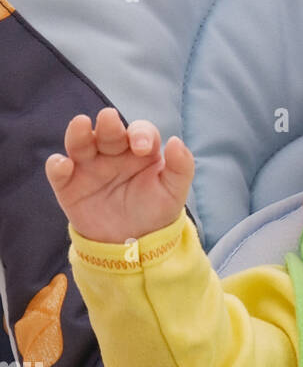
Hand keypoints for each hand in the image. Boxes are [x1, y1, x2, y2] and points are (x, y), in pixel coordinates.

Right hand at [45, 106, 194, 243]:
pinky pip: (58, 171)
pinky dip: (57, 166)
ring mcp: (89, 165)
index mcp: (139, 149)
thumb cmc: (154, 212)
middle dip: (109, 125)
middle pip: (108, 131)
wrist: (134, 245)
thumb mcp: (174, 193)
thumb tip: (176, 141)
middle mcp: (112, 152)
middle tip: (110, 121)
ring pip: (80, 142)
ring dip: (78, 133)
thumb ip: (181, 168)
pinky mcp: (69, 184)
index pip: (140, 132)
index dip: (140, 134)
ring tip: (80, 125)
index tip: (141, 147)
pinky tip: (63, 165)